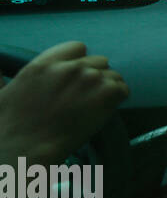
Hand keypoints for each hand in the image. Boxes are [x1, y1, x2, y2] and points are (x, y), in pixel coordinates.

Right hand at [0, 41, 128, 165]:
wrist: (25, 149)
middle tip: (86, 97)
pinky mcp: (106, 93)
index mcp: (44, 64)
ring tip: (95, 107)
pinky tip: (105, 111)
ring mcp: (89, 78)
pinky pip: (123, 89)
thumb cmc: (9, 128)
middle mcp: (69, 67)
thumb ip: (3, 78)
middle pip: (99, 61)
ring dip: (108, 89)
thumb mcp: (1, 95)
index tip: (76, 78)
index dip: (80, 62)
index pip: (78, 48)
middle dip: (95, 77)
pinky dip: (118, 99)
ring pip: (113, 75)